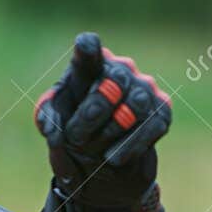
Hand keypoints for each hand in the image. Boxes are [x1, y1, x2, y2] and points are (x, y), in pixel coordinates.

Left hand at [36, 33, 170, 190]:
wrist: (104, 164)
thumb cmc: (77, 133)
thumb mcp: (56, 127)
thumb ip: (49, 123)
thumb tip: (56, 136)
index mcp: (88, 68)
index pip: (89, 47)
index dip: (89, 48)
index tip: (86, 48)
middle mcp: (120, 70)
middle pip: (114, 79)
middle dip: (94, 111)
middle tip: (76, 138)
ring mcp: (145, 89)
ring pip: (136, 103)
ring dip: (112, 131)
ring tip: (97, 154)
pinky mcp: (161, 111)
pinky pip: (151, 125)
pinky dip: (130, 146)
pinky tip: (113, 159)